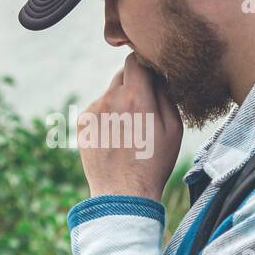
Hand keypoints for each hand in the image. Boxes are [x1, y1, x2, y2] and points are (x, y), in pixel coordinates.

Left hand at [79, 52, 182, 200]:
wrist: (122, 194)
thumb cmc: (153, 162)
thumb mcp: (173, 128)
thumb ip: (165, 94)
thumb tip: (159, 73)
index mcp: (135, 97)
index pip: (135, 59)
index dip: (145, 65)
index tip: (152, 76)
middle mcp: (109, 99)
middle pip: (121, 74)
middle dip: (134, 84)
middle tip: (144, 109)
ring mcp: (92, 111)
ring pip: (109, 93)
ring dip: (120, 102)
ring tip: (129, 131)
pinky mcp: (82, 123)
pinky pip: (98, 109)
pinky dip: (107, 117)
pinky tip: (115, 138)